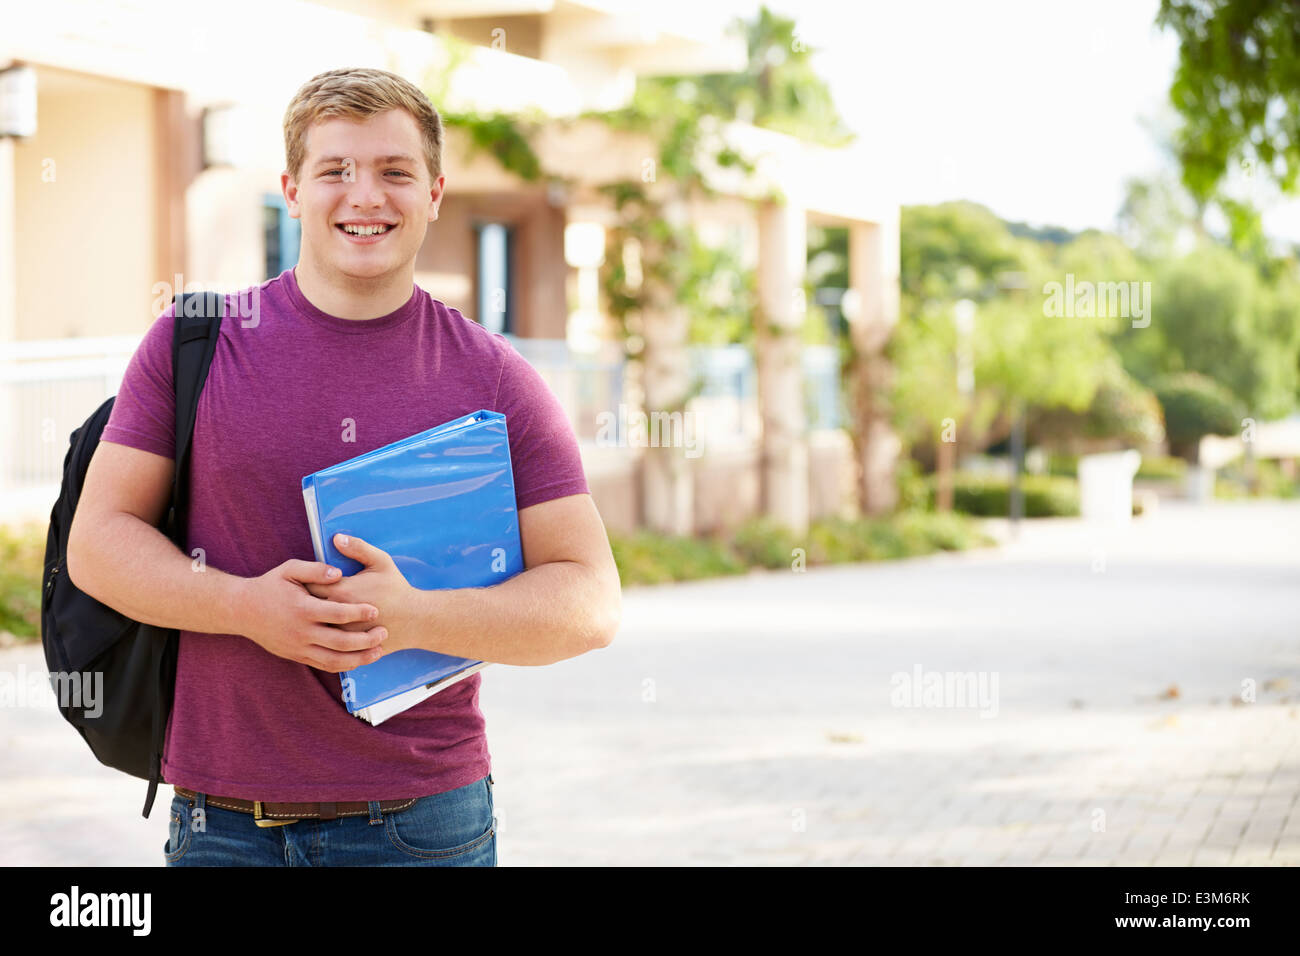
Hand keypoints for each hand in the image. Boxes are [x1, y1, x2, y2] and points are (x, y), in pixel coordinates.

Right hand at [237, 558, 387, 671]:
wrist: (241, 610)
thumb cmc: (269, 586)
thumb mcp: (289, 569)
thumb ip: (315, 570)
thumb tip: (339, 574)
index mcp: (303, 609)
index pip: (338, 613)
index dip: (359, 613)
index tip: (376, 610)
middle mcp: (302, 632)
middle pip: (341, 642)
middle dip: (366, 640)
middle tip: (384, 632)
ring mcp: (299, 647)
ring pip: (335, 660)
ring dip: (360, 658)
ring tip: (379, 651)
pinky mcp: (297, 656)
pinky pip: (324, 666)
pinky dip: (344, 665)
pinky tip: (359, 660)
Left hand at [304, 534, 419, 652]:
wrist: (414, 620)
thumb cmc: (396, 589)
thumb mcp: (381, 562)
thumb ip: (358, 548)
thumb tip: (336, 538)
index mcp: (343, 591)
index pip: (309, 584)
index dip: (307, 580)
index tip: (310, 579)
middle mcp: (338, 615)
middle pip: (307, 606)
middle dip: (305, 600)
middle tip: (306, 595)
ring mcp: (342, 634)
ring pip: (314, 625)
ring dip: (312, 618)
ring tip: (314, 611)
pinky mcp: (347, 647)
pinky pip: (325, 640)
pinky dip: (323, 633)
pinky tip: (327, 626)